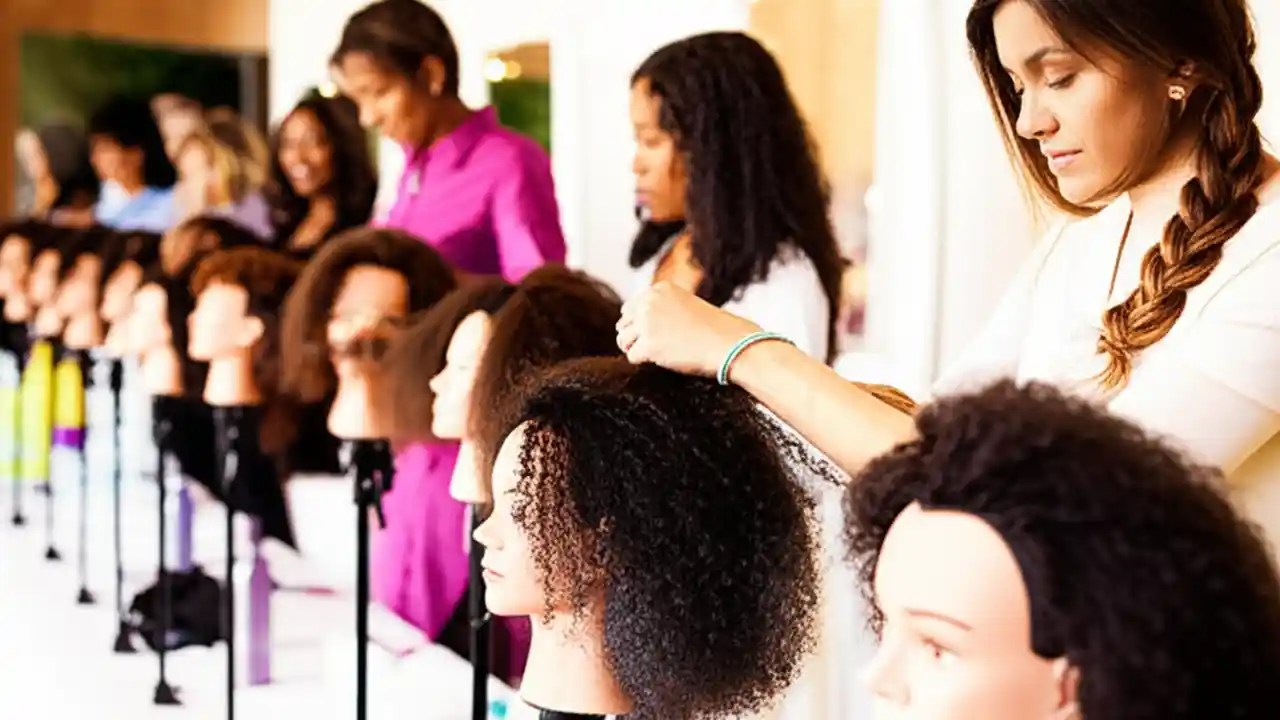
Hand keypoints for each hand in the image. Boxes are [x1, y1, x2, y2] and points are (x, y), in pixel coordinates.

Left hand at [617, 282, 762, 376]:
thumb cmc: (713, 328)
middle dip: (635, 336)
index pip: (631, 307)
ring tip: (657, 354)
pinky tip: (662, 360)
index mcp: (659, 289)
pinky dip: (644, 361)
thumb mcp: (685, 306)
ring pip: (623, 340)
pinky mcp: (649, 345)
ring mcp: (647, 323)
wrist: (729, 343)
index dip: (640, 324)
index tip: (656, 334)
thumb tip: (632, 325)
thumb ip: (661, 309)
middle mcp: (649, 302)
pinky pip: (632, 356)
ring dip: (636, 349)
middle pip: (623, 323)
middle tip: (654, 347)